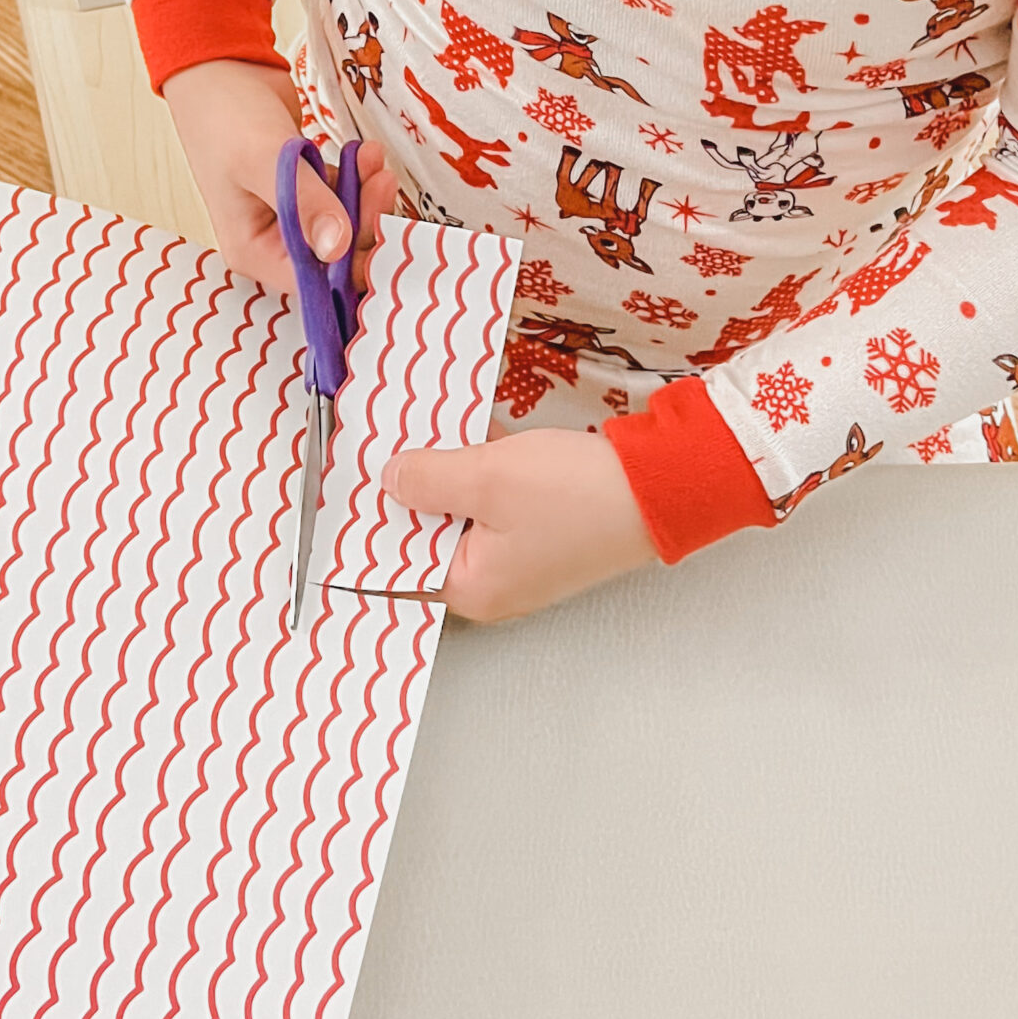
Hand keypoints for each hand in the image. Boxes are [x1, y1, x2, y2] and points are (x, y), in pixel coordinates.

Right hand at [161, 58, 396, 294]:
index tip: (379, 222)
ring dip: (366, 193)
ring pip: (348, 225)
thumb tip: (337, 246)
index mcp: (253, 251)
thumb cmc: (226, 115)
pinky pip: (345, 198)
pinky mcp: (309, 192)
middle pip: (339, 255)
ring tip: (370, 156)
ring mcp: (292, 217)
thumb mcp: (264, 158)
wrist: (224, 68)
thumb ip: (304, 201)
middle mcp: (272, 243)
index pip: (315, 281)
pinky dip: (358, 178)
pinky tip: (362, 152)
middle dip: (366, 218)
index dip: (353, 262)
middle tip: (380, 177)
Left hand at [384, 430, 656, 622]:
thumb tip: (391, 479)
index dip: (375, 516)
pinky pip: (497, 498)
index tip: (352, 481)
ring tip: (429, 430)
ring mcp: (523, 554)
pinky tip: (477, 433)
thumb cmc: (585, 497)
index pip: (399, 559)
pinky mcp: (546, 526)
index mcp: (473, 588)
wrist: (665, 485)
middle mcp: (496, 581)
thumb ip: (429, 478)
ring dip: (452, 470)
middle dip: (414, 485)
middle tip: (389, 442)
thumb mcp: (488, 477)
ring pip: (464, 509)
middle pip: (430, 531)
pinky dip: (486, 468)